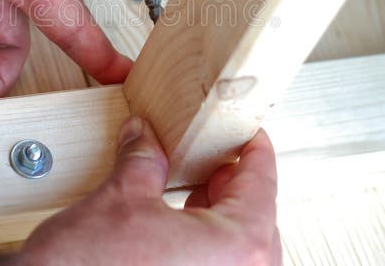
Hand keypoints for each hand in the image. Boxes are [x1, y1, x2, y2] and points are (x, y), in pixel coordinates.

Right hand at [9, 118, 279, 265]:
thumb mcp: (122, 198)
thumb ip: (144, 160)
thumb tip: (144, 137)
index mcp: (239, 248)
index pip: (263, 184)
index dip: (254, 150)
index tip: (249, 135)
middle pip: (257, 219)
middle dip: (234, 185)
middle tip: (215, 158)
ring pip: (240, 250)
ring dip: (221, 217)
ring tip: (196, 189)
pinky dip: (207, 246)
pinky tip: (181, 226)